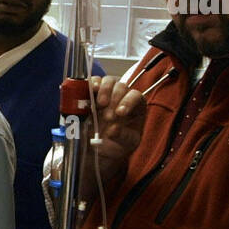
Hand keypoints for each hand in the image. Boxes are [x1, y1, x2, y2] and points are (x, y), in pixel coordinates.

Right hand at [83, 75, 146, 194]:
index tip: (120, 113)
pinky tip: (92, 90)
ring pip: (109, 81)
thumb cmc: (118, 144)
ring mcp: (108, 93)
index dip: (128, 102)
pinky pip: (93, 82)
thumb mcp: (126, 144)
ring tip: (99, 105)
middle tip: (107, 117)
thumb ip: (122, 137)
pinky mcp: (93, 94)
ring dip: (104, 91)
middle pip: (121, 87)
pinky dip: (92, 84)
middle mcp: (123, 96)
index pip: (136, 96)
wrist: (101, 147)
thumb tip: (113, 129)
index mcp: (137, 106)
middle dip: (114, 100)